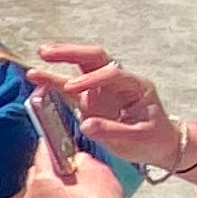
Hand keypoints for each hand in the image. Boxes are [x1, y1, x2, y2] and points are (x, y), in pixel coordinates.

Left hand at [0, 135, 130, 197]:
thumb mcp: (93, 168)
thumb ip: (79, 158)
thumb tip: (75, 159)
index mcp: (39, 183)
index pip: (41, 154)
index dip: (51, 143)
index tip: (56, 138)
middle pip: (38, 173)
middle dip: (52, 166)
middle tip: (70, 162)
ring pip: (43, 191)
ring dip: (55, 184)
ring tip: (77, 182)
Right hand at [32, 47, 177, 168]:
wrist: (158, 144)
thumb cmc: (152, 140)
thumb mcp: (137, 139)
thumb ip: (112, 131)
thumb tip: (85, 125)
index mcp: (135, 86)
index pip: (112, 74)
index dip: (90, 79)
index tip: (71, 89)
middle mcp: (118, 82)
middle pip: (95, 58)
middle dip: (71, 53)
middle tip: (47, 53)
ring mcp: (104, 89)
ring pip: (82, 67)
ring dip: (61, 60)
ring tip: (40, 56)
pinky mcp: (91, 99)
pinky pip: (71, 87)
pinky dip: (55, 81)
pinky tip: (38, 77)